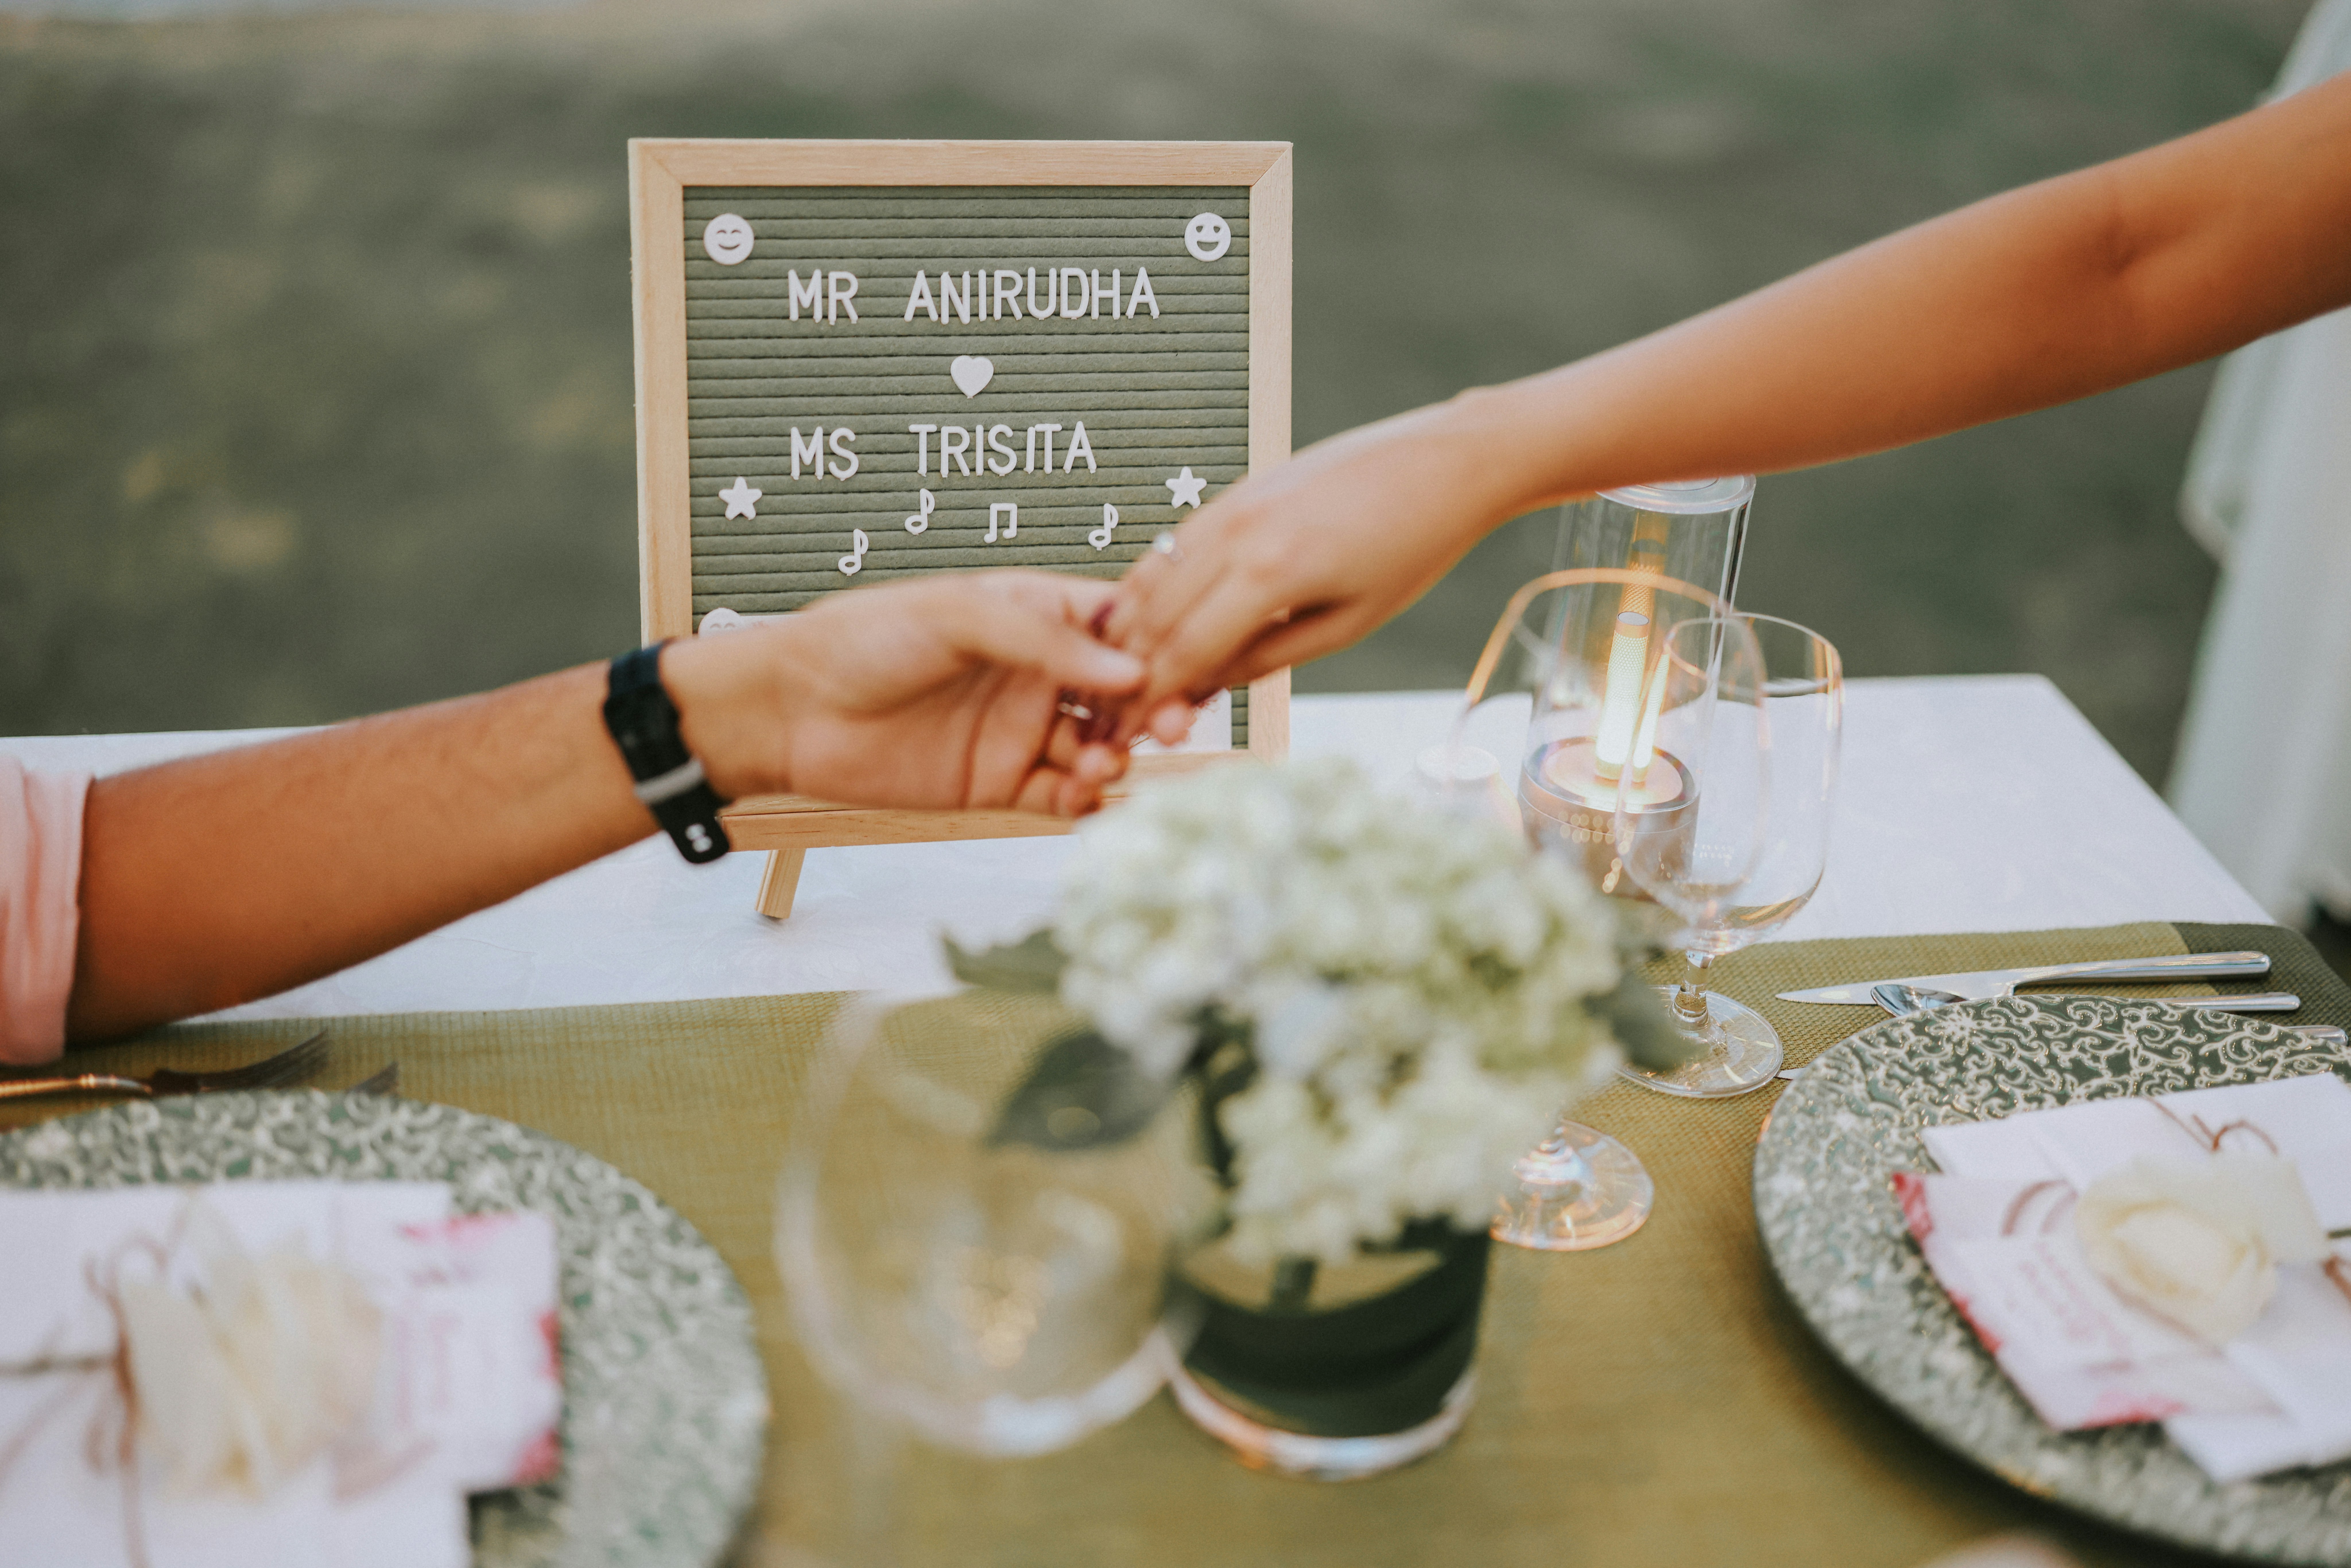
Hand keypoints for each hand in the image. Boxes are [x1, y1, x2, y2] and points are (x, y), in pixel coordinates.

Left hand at [665, 572, 1143, 815]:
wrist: (793, 707)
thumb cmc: (866, 638)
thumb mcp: (960, 615)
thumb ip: (1044, 639)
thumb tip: (1129, 669)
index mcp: (1036, 615)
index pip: (1120, 625)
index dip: (1157, 646)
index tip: (1180, 668)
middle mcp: (1038, 673)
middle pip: (1122, 694)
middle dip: (1153, 711)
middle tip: (1172, 727)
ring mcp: (1021, 730)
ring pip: (1097, 748)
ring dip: (1114, 758)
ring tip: (1101, 765)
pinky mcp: (998, 782)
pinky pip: (1059, 796)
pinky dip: (1081, 801)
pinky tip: (1082, 796)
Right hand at [1104, 396, 1523, 735]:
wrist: (1444, 461)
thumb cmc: (1412, 548)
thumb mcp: (1348, 625)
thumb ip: (1267, 658)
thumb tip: (1202, 689)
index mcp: (1271, 574)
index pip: (1184, 651)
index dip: (1149, 700)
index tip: (1127, 736)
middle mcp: (1237, 532)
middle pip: (1155, 617)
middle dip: (1127, 674)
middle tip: (1110, 719)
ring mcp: (1231, 503)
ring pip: (1151, 578)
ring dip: (1129, 633)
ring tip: (1118, 679)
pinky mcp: (1236, 489)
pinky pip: (1173, 545)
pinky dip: (1151, 588)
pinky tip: (1146, 623)